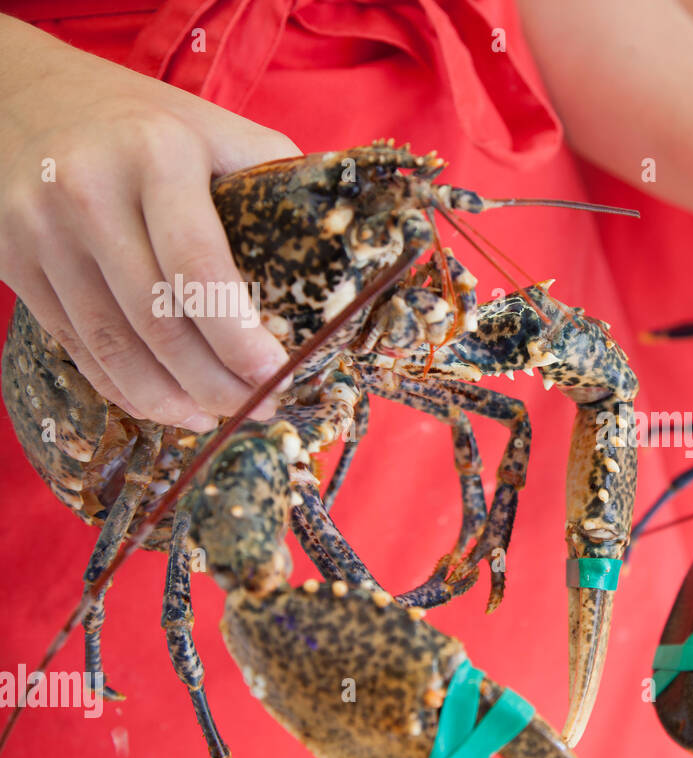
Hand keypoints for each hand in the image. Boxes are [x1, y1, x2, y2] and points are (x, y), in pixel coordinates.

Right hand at [0, 16, 299, 428]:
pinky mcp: (12, 260)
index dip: (239, 337)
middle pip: (157, 322)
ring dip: (171, 400)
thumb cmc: (147, 122)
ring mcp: (42, 231)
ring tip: (216, 420)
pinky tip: (165, 405)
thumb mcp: (217, 128)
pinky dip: (123, 387)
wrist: (24, 92)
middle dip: (216, 384)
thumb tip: (349, 253)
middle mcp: (90, 192)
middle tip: (261, 410)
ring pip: (111, 346)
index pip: (199, 268)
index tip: (277, 375)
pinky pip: (75, 345)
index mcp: (157, 156)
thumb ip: (276, 181)